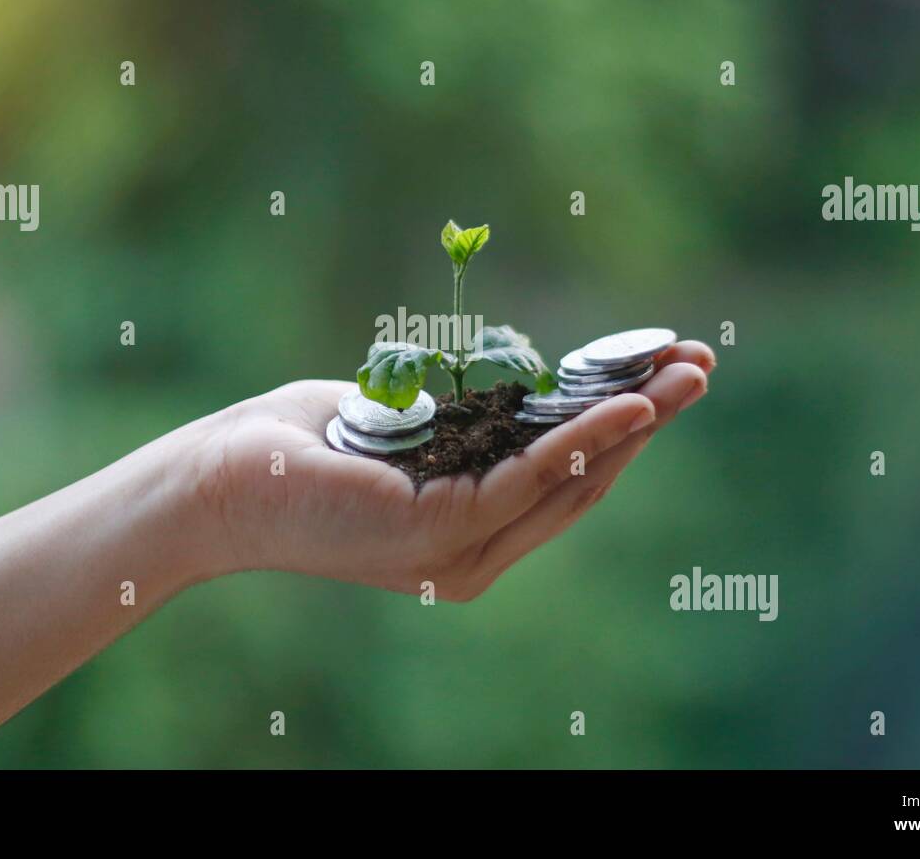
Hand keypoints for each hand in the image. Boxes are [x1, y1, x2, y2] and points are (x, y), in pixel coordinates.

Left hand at [181, 342, 714, 598]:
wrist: (219, 478)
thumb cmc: (301, 445)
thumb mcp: (408, 428)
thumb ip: (470, 425)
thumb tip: (524, 386)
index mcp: (469, 532)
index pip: (562, 477)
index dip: (619, 424)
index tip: (660, 371)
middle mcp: (475, 553)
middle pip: (582, 481)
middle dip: (646, 419)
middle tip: (701, 364)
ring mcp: (460, 553)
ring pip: (569, 480)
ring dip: (634, 422)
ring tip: (689, 373)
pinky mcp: (439, 535)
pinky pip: (530, 479)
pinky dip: (585, 439)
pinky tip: (630, 404)